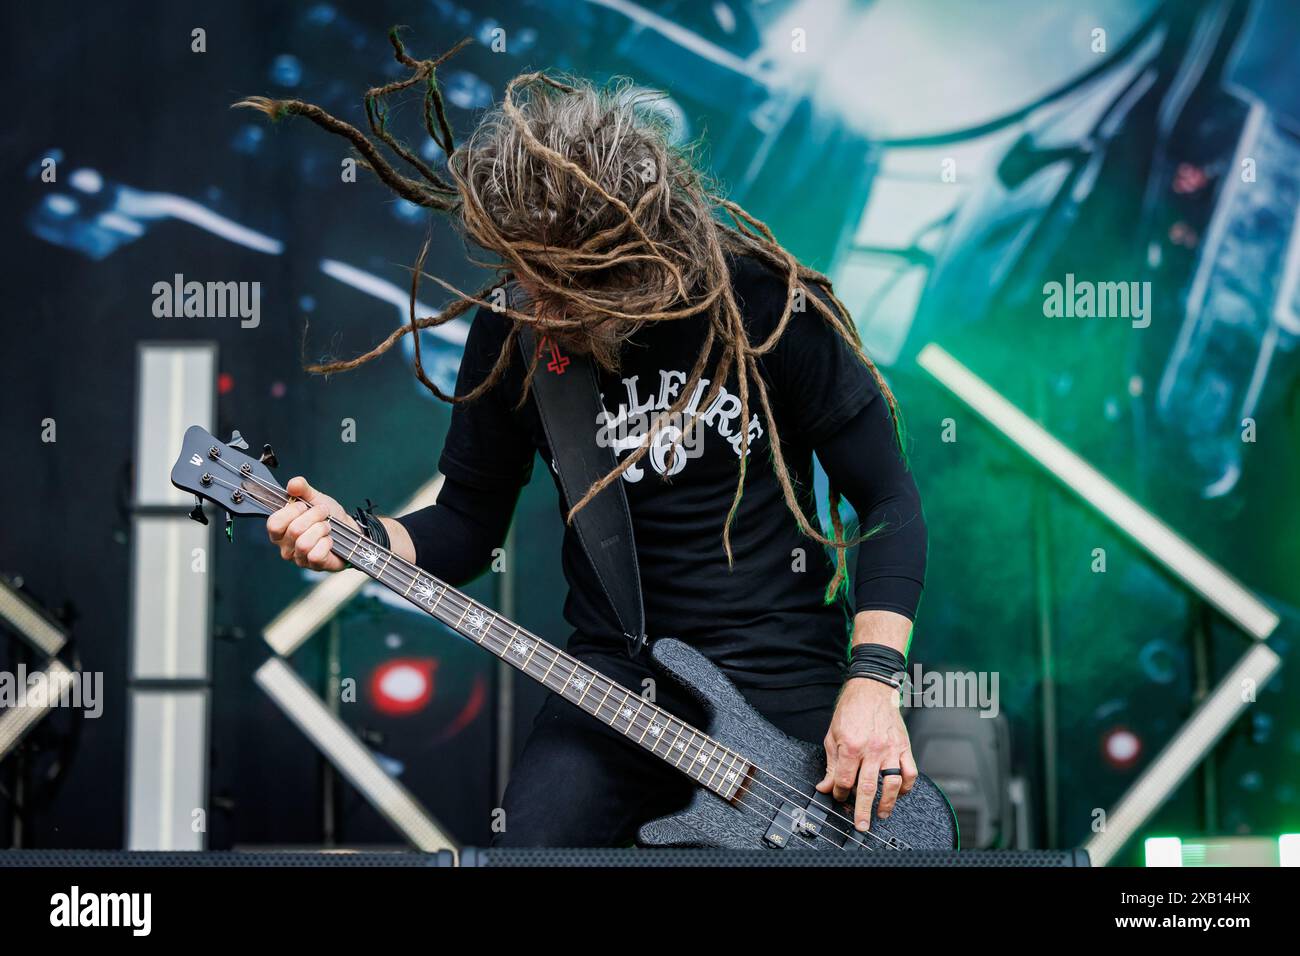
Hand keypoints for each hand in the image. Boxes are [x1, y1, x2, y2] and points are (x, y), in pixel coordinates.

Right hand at [265, 476, 355, 572]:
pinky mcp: (313, 566)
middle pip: (294, 531)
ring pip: (304, 544)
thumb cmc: (328, 516)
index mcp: (280, 530)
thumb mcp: (315, 498)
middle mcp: (285, 546)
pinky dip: (326, 544)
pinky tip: (329, 540)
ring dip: (321, 530)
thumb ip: (302, 488)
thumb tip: (293, 484)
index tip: (303, 505)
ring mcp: (299, 558)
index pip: (274, 523)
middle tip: (323, 513)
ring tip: (327, 527)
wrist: (349, 529)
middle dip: (314, 517)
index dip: (291, 511)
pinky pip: (315, 555)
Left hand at [816, 678, 917, 830]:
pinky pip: (909, 772)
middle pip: (867, 788)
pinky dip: (906, 786)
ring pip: (892, 784)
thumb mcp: (833, 735)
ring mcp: (890, 749)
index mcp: (851, 746)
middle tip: (860, 825)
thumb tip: (825, 786)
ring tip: (881, 814)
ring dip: (887, 803)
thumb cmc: (851, 709)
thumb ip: (831, 763)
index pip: (845, 780)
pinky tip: (899, 794)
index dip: (839, 793)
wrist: (872, 688)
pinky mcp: (904, 746)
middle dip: (862, 810)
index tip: (838, 797)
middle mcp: (872, 749)